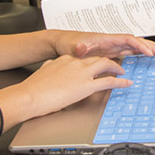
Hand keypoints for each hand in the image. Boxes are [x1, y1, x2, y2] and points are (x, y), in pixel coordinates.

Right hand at [18, 54, 132, 117]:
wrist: (29, 96)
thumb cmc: (33, 89)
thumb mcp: (43, 71)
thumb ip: (50, 67)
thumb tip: (50, 66)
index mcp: (64, 60)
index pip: (83, 58)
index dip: (93, 61)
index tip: (97, 64)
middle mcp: (75, 63)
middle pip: (97, 58)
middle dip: (108, 62)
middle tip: (115, 66)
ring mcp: (81, 73)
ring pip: (106, 64)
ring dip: (116, 68)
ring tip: (122, 72)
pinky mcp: (86, 86)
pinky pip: (109, 81)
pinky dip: (120, 82)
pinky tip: (126, 84)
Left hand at [51, 29, 154, 60]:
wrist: (62, 42)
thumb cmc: (68, 43)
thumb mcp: (72, 47)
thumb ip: (79, 48)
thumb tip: (84, 47)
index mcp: (107, 39)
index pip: (129, 41)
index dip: (140, 46)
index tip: (150, 53)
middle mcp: (113, 42)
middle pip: (137, 43)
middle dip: (153, 48)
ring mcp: (113, 47)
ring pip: (137, 47)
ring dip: (151, 50)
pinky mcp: (112, 52)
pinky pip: (131, 52)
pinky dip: (142, 54)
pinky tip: (149, 57)